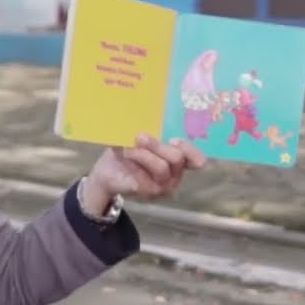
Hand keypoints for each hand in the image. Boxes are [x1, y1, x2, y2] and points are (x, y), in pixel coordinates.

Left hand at [80, 133, 207, 214]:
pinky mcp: (149, 191)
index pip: (197, 159)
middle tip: (140, 136)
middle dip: (158, 145)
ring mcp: (164, 185)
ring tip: (129, 148)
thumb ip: (151, 129)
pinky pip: (146, 176)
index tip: (173, 139)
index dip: (189, 149)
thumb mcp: (141, 136)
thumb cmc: (128, 150)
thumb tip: (150, 113)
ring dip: (144, 154)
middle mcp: (175, 173)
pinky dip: (135, 163)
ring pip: (162, 167)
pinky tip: (126, 156)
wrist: (107, 171)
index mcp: (178, 158)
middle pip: (177, 158)